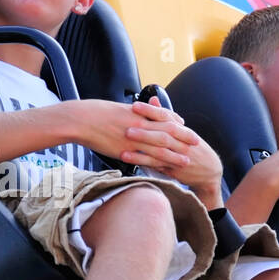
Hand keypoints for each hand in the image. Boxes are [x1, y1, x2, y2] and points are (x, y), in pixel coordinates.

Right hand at [75, 97, 197, 168]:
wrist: (81, 120)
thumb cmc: (95, 112)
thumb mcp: (117, 108)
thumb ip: (131, 112)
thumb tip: (137, 110)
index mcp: (138, 112)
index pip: (163, 117)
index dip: (176, 122)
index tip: (186, 126)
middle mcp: (140, 124)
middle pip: (168, 132)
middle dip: (183, 138)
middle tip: (197, 143)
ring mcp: (133, 138)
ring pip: (160, 147)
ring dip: (175, 154)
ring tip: (187, 161)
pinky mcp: (125, 150)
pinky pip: (144, 159)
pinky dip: (156, 165)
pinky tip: (164, 170)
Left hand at [124, 97, 222, 204]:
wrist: (209, 170)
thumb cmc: (193, 148)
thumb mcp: (182, 130)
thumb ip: (166, 115)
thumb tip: (153, 99)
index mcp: (182, 130)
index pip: (166, 117)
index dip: (151, 111)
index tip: (135, 106)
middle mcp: (181, 142)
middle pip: (162, 133)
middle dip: (145, 129)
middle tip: (127, 125)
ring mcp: (177, 156)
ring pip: (159, 149)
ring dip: (141, 144)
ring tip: (126, 139)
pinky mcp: (172, 169)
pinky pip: (155, 164)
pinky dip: (141, 160)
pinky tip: (128, 157)